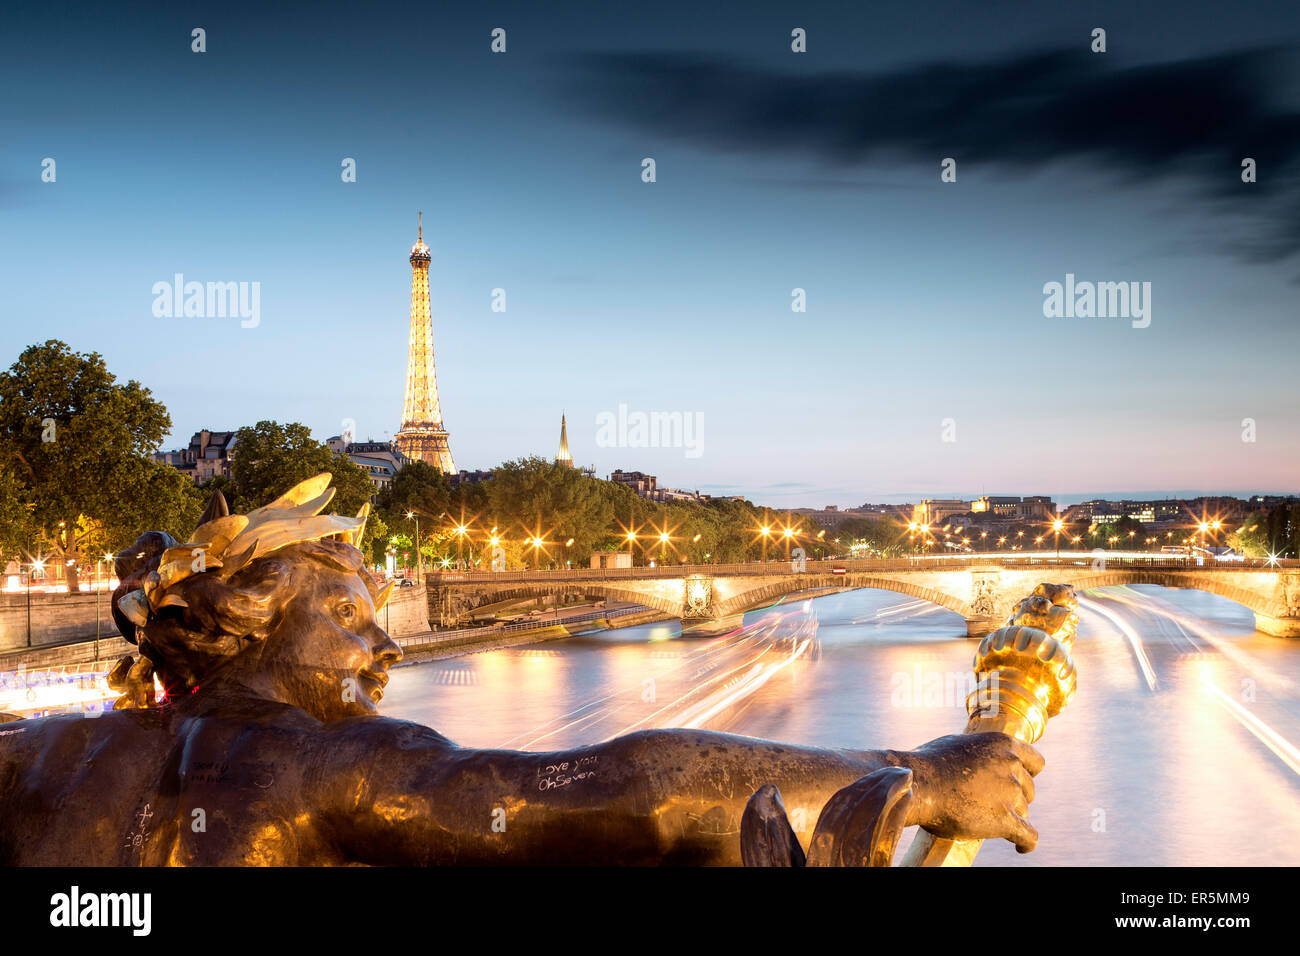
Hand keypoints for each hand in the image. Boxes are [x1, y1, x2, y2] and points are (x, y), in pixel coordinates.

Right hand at [897, 733, 1043, 852]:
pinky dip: (1026, 843)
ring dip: (1010, 817)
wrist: (918, 783)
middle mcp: (1011, 765)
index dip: (1029, 774)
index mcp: (1002, 744)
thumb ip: (979, 753)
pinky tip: (1020, 847)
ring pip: (1023, 812)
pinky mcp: (1004, 819)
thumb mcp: (959, 744)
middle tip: (992, 804)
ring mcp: (1010, 792)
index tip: (1021, 783)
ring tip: (988, 821)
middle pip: (1028, 789)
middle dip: (1014, 797)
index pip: (1036, 762)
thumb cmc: (929, 763)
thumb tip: (978, 759)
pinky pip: (1028, 836)